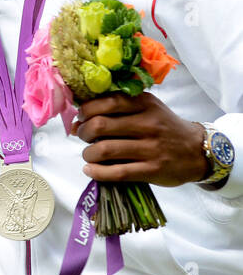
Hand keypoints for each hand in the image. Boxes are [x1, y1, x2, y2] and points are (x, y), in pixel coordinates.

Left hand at [75, 93, 209, 186]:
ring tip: (89, 155)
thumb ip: (115, 112)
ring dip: (88, 154)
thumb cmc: (164, 128)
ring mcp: (151, 148)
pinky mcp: (153, 170)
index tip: (82, 118)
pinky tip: (90, 170)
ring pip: (105, 150)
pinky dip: (97, 172)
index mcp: (145, 104)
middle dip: (84, 132)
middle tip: (84, 137)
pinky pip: (117, 172)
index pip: (105, 102)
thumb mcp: (146, 111)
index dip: (86, 111)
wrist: (198, 151)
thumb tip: (76, 125)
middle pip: (100, 125)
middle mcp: (148, 124)